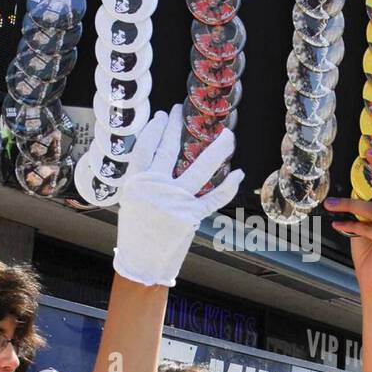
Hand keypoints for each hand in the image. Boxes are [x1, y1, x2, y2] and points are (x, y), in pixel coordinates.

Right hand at [112, 104, 243, 286]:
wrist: (143, 261)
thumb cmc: (137, 231)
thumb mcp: (133, 202)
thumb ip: (145, 181)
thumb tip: (157, 154)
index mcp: (137, 183)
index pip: (145, 148)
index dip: (154, 129)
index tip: (162, 115)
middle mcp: (156, 188)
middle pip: (168, 150)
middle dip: (175, 127)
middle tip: (180, 110)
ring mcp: (176, 201)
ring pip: (201, 167)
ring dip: (218, 149)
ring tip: (227, 135)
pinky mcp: (192, 215)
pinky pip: (215, 197)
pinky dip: (229, 186)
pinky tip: (238, 173)